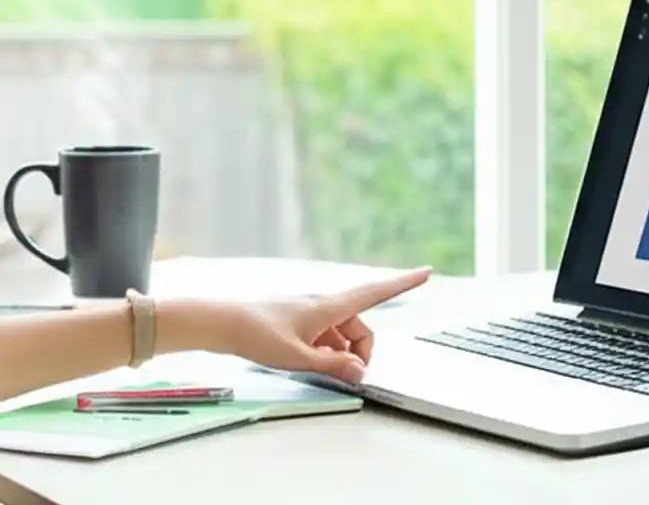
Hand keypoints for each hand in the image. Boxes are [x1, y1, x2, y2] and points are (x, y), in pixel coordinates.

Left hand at [213, 267, 430, 383]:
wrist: (221, 322)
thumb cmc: (256, 334)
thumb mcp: (297, 357)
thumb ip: (331, 366)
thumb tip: (360, 371)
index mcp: (328, 307)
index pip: (375, 293)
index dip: (403, 284)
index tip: (427, 272)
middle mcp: (323, 305)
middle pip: (360, 328)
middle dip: (362, 352)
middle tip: (349, 375)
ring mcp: (311, 313)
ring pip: (343, 335)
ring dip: (342, 354)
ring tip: (318, 369)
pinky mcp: (300, 321)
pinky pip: (326, 337)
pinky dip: (326, 352)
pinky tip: (309, 363)